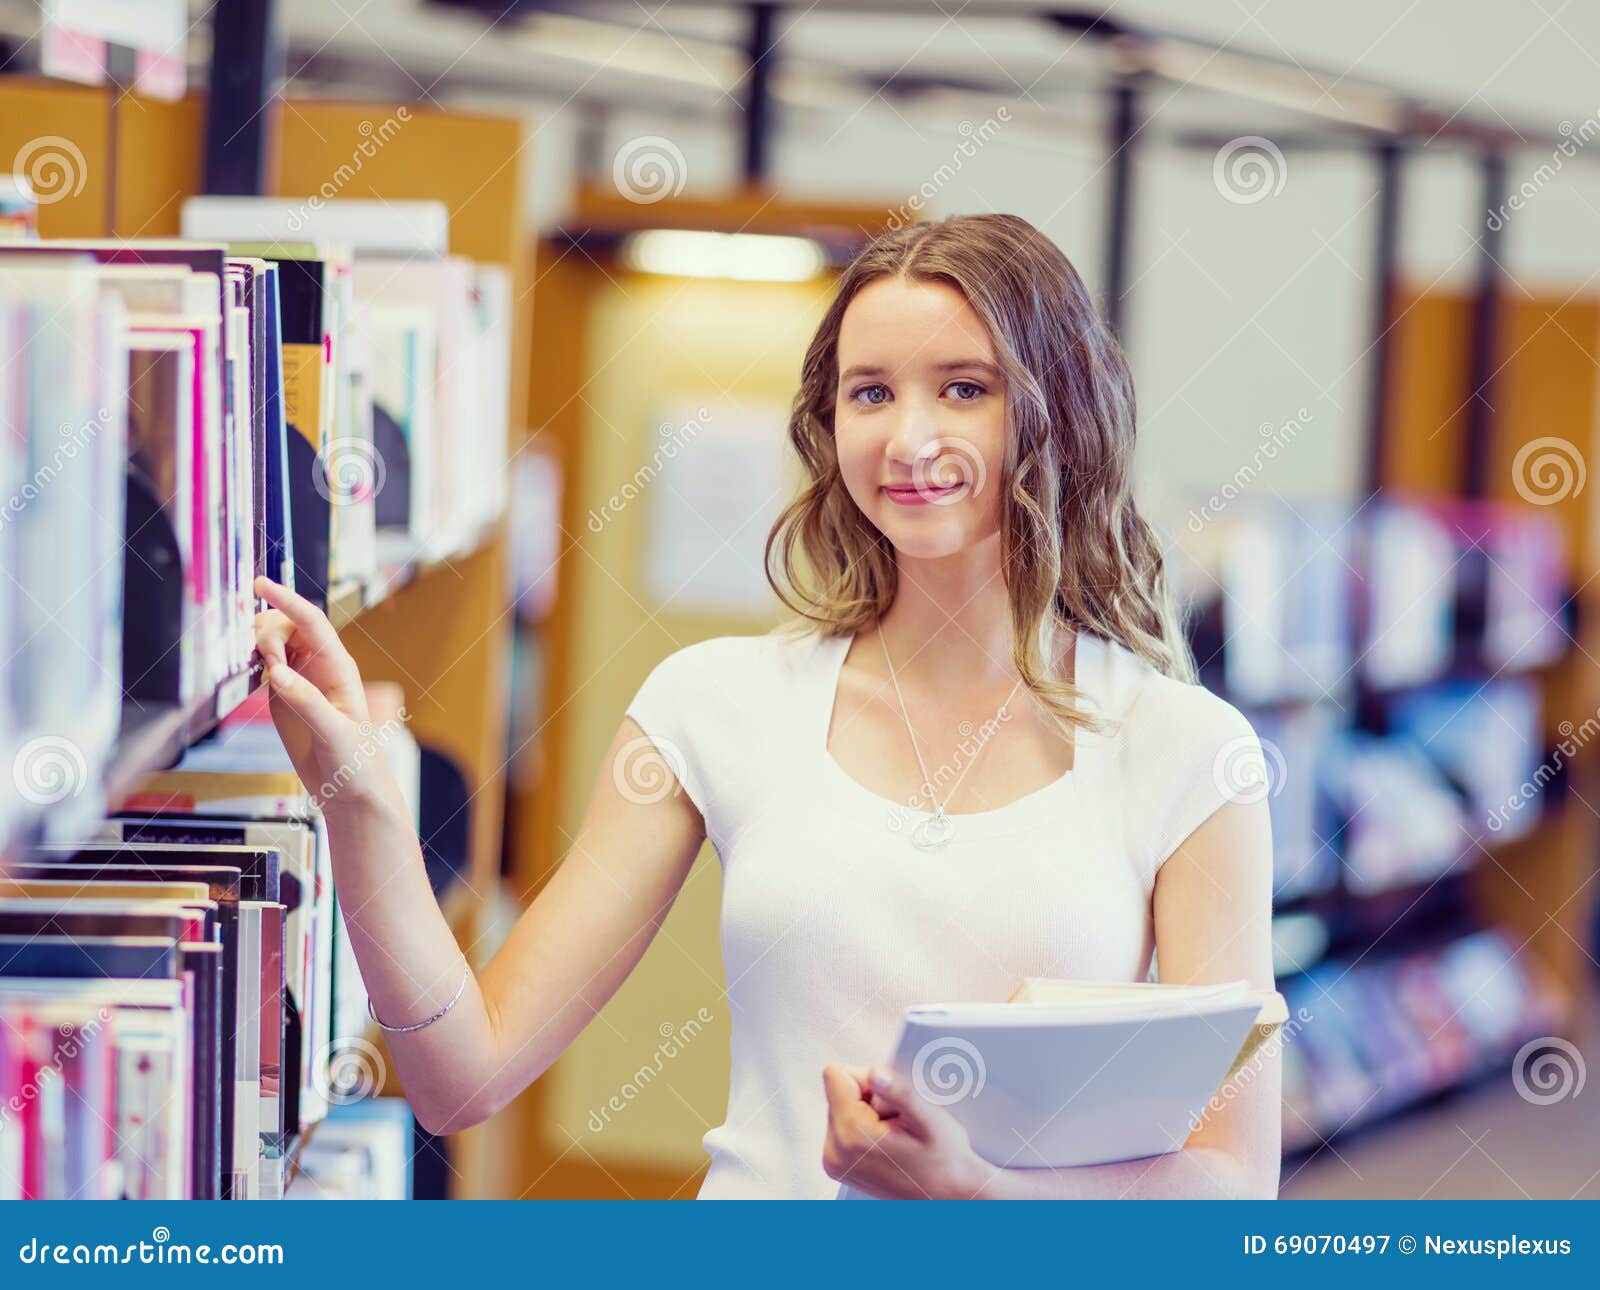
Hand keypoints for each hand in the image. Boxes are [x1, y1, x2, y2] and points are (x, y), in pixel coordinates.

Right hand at [253, 576, 394, 814]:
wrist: (350, 791)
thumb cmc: (356, 762)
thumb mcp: (335, 733)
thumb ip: (307, 702)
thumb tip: (277, 672)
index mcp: (339, 667)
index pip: (311, 622)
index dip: (286, 600)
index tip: (260, 584)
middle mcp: (319, 667)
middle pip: (286, 626)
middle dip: (267, 632)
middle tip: (264, 665)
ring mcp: (300, 678)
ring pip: (272, 642)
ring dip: (258, 645)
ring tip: (258, 673)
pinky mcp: (283, 694)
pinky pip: (264, 664)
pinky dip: (251, 661)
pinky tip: (247, 672)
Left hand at [820, 1063, 990, 1199]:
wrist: (949, 1198)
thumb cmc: (944, 1161)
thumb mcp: (930, 1120)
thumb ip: (900, 1092)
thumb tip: (875, 1073)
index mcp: (851, 1135)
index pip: (836, 1075)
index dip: (866, 1078)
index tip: (890, 1098)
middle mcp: (834, 1151)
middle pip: (839, 1093)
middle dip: (869, 1099)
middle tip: (900, 1122)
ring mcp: (834, 1162)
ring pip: (842, 1109)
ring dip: (869, 1114)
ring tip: (897, 1136)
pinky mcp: (839, 1166)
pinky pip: (844, 1128)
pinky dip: (865, 1129)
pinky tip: (889, 1145)